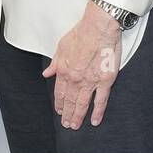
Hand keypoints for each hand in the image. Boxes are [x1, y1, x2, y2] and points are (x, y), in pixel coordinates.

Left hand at [42, 0, 122, 128]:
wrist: (98, 27)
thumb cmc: (81, 33)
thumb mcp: (61, 46)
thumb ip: (55, 63)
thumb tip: (47, 73)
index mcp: (64, 70)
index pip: (60, 92)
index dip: (59, 103)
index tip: (59, 110)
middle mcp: (76, 79)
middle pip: (70, 101)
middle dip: (67, 114)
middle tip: (67, 124)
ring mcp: (91, 81)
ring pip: (83, 104)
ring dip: (78, 116)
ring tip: (75, 125)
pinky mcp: (106, 81)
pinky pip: (101, 101)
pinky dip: (98, 112)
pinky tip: (95, 121)